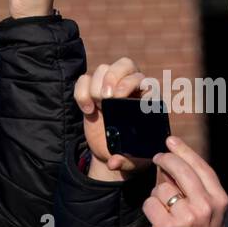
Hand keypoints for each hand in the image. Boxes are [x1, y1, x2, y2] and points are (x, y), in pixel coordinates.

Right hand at [73, 58, 151, 181]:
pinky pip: (84, 79)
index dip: (130, 83)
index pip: (142, 78)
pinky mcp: (91, 91)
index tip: (119, 98)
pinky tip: (87, 110)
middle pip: (124, 64)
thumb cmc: (130, 152)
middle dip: (113, 77)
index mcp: (146, 98)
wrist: (111, 152)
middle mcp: (129, 87)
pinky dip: (82, 92)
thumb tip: (114, 162)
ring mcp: (109, 87)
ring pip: (103, 69)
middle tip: (106, 97)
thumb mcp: (134, 159)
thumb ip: (126, 160)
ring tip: (98, 106)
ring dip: (97, 86)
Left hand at [143, 136, 227, 226]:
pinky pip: (150, 202)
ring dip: (158, 195)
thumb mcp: (210, 212)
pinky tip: (158, 219)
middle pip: (180, 170)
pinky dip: (150, 208)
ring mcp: (187, 217)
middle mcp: (205, 207)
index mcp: (219, 200)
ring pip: (162, 187)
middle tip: (158, 157)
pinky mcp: (168, 226)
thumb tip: (172, 161)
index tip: (171, 140)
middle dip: (166, 159)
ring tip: (166, 209)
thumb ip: (197, 188)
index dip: (185, 151)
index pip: (202, 167)